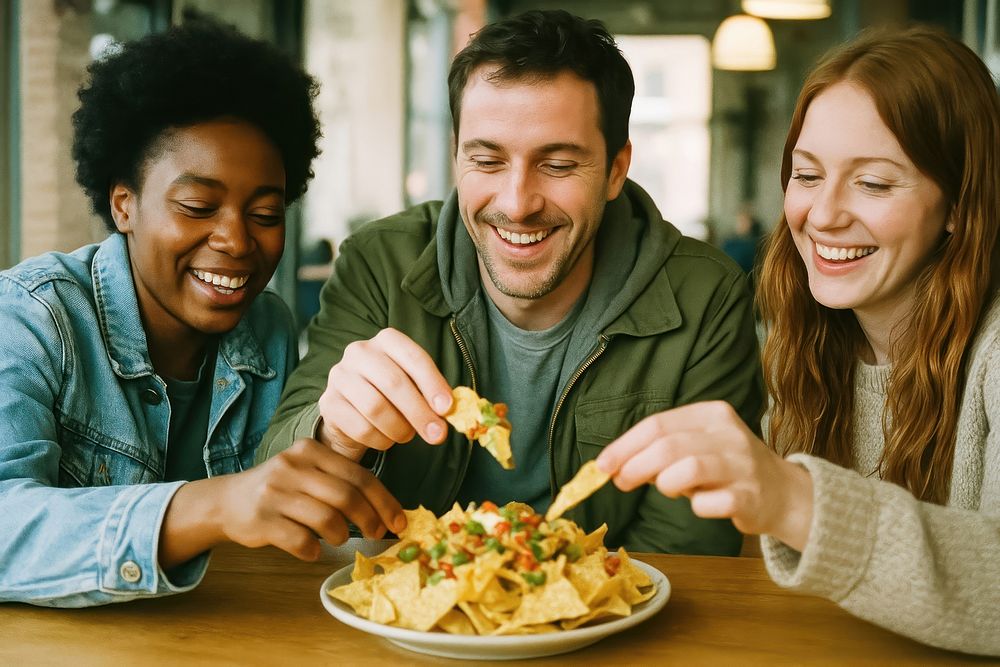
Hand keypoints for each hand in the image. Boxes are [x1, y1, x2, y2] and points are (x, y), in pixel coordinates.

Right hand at [159, 438, 406, 566]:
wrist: (227, 500)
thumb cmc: (281, 489)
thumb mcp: (308, 472)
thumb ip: (340, 482)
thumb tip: (386, 511)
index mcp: (311, 450)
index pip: (359, 475)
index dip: (384, 501)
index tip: (398, 522)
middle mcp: (293, 466)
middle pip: (346, 495)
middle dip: (369, 519)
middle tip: (376, 535)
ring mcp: (275, 493)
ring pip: (326, 518)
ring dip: (341, 535)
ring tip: (339, 538)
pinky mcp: (261, 519)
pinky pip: (300, 540)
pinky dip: (313, 550)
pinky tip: (312, 550)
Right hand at [317, 328, 452, 460]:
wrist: (352, 413)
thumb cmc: (391, 396)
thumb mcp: (414, 386)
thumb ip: (432, 395)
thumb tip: (450, 412)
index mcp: (387, 340)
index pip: (414, 358)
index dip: (432, 384)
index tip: (447, 409)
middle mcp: (360, 351)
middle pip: (394, 383)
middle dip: (420, 413)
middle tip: (437, 435)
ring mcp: (340, 375)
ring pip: (376, 408)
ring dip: (399, 429)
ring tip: (407, 435)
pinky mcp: (328, 402)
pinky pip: (361, 427)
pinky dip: (380, 440)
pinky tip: (386, 439)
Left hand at [596, 401, 813, 550]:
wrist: (783, 493)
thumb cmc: (726, 468)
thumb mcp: (697, 446)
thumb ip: (660, 450)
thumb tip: (613, 465)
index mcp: (712, 414)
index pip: (657, 424)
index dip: (624, 445)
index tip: (601, 465)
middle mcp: (729, 434)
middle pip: (668, 446)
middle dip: (635, 466)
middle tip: (620, 482)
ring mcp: (743, 465)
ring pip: (688, 469)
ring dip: (665, 484)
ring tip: (667, 490)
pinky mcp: (751, 497)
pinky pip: (709, 504)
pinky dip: (697, 507)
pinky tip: (702, 505)